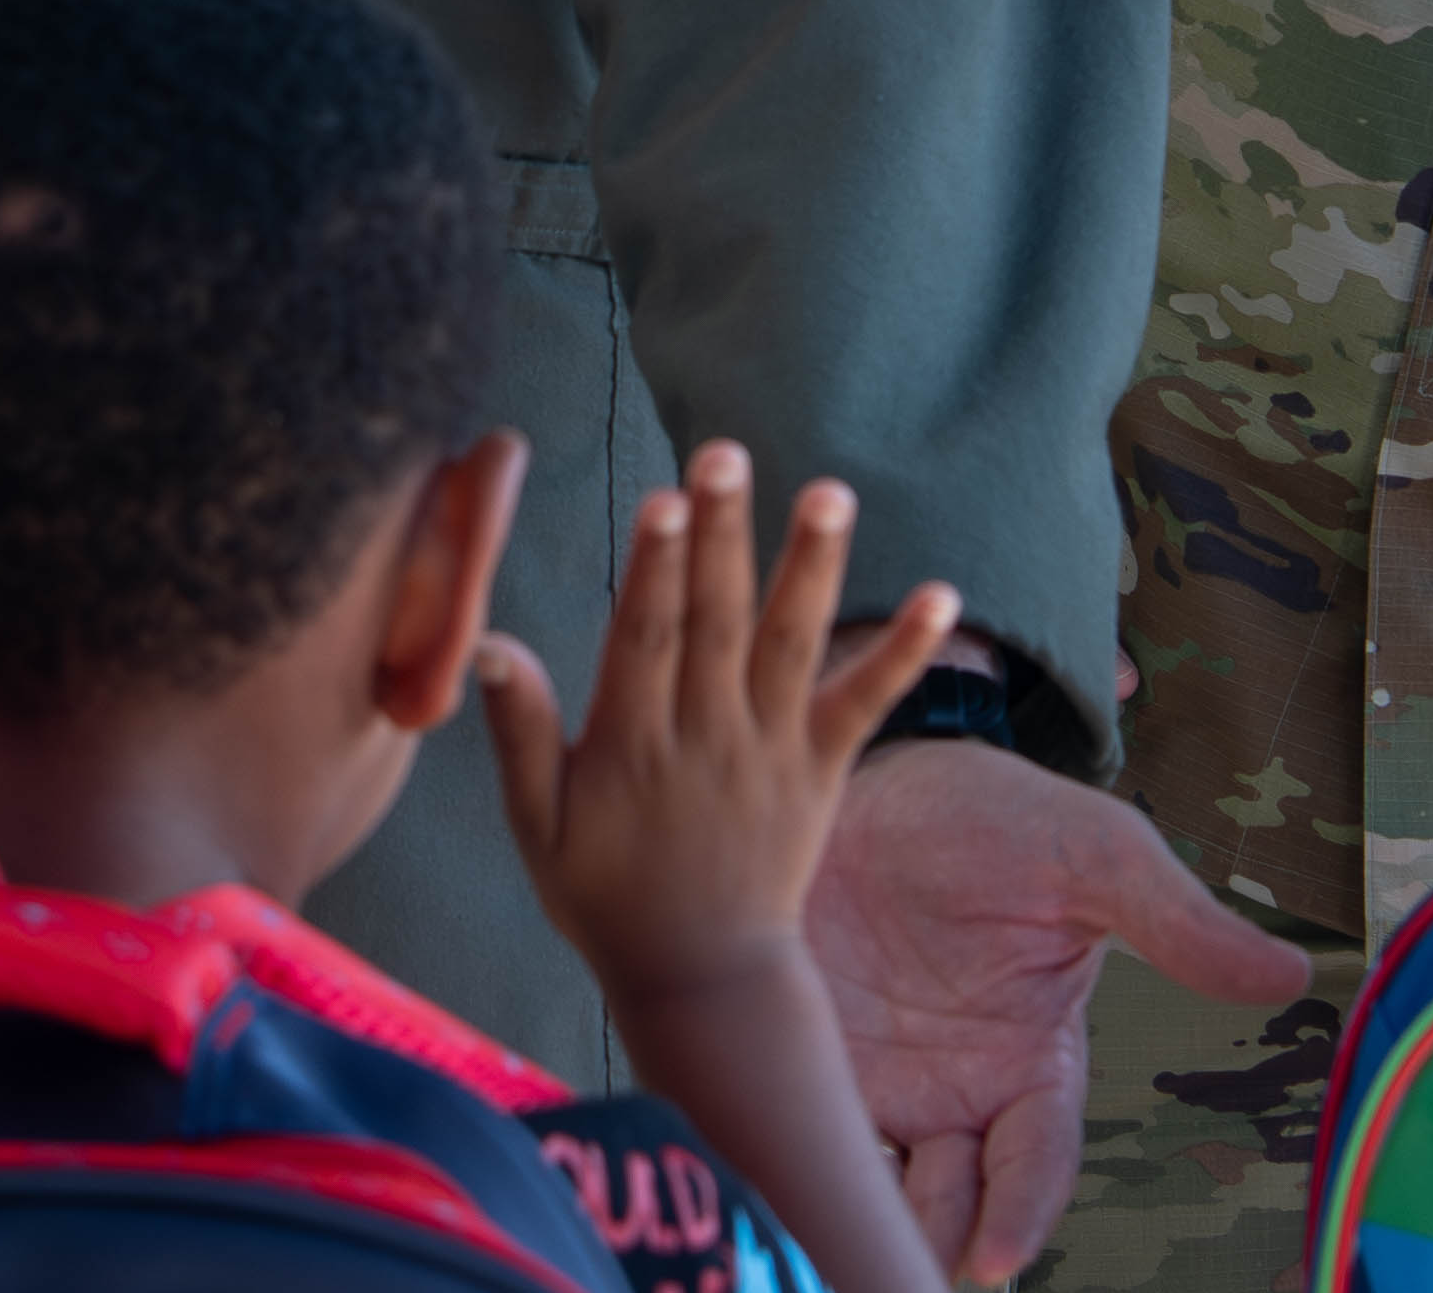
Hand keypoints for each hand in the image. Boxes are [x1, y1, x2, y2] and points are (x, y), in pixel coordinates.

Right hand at [476, 443, 952, 1002]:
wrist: (702, 978)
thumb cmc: (606, 895)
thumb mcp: (540, 829)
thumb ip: (520, 737)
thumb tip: (491, 647)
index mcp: (632, 748)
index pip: (644, 644)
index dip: (653, 572)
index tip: (663, 500)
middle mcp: (707, 739)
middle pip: (716, 624)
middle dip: (720, 537)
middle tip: (726, 453)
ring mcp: (771, 751)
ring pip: (792, 647)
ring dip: (811, 568)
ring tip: (831, 494)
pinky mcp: (823, 769)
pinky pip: (867, 704)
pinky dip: (903, 653)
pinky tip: (941, 595)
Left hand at [808, 735, 1314, 1281]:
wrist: (866, 766)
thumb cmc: (994, 813)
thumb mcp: (1094, 857)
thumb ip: (1177, 924)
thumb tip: (1289, 973)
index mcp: (1035, 1062)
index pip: (1037, 1164)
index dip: (1019, 1215)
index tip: (992, 1260)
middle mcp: (957, 1096)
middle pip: (950, 1204)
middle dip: (929, 1243)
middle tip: (897, 1269)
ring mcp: (880, 1086)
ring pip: (876, 1189)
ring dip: (859, 1219)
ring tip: (831, 1234)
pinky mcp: (805, 1063)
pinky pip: (798, 1137)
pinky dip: (790, 1170)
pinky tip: (771, 1179)